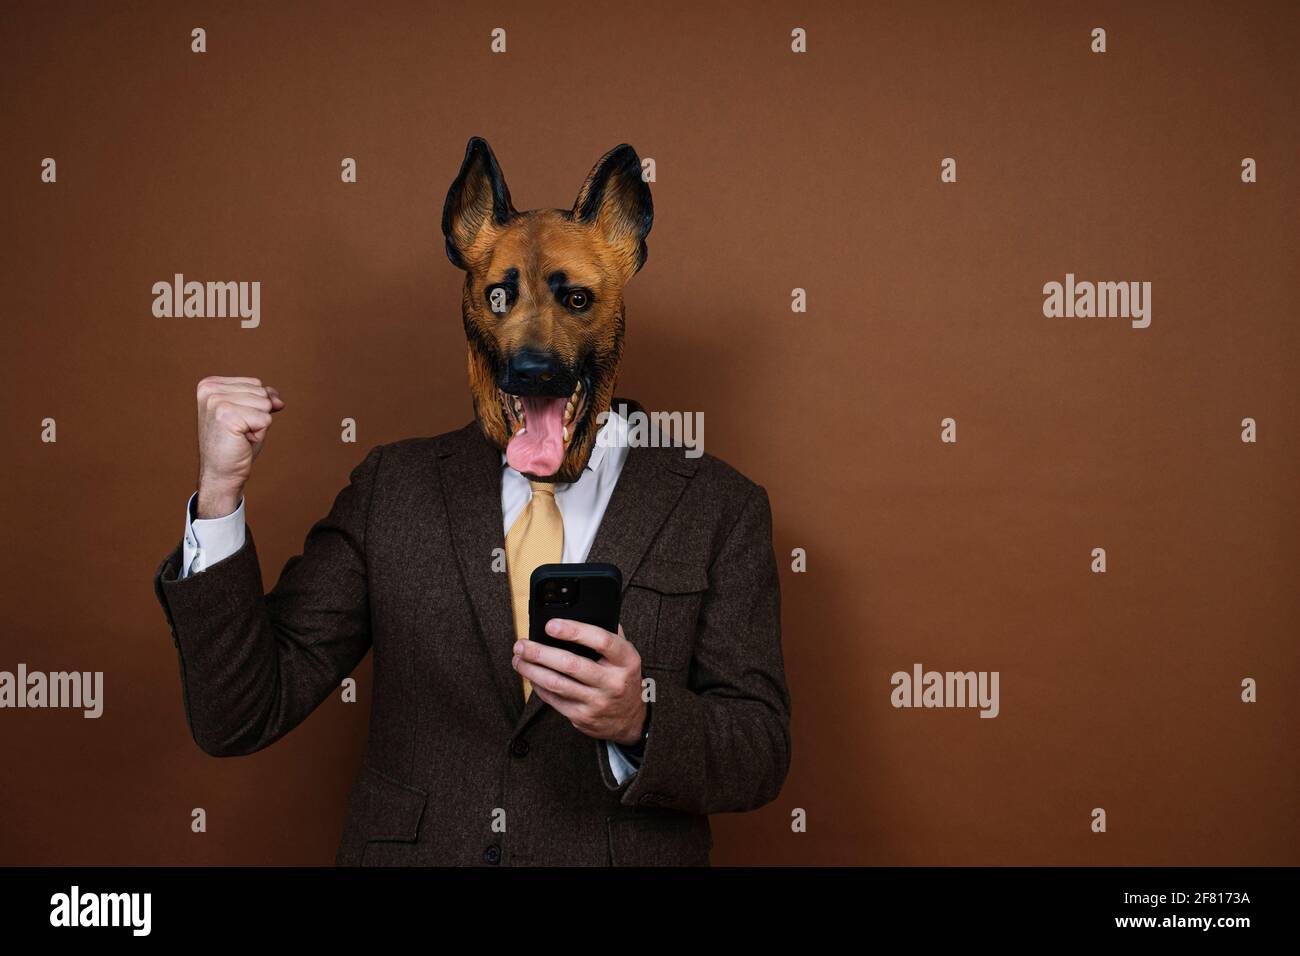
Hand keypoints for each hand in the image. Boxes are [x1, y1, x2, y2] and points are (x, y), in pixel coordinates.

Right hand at [195, 375, 284, 516]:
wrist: (221, 473)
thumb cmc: (235, 444)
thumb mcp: (250, 414)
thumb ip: (263, 398)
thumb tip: (278, 400)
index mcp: (210, 384)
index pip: (255, 384)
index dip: (255, 406)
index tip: (237, 422)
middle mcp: (209, 389)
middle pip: (261, 392)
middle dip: (257, 415)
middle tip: (238, 432)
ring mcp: (216, 401)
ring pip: (264, 404)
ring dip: (258, 424)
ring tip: (239, 436)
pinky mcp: (226, 415)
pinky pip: (265, 418)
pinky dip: (259, 433)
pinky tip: (241, 440)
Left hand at [512, 620, 646, 746]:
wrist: (631, 719)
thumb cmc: (623, 678)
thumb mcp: (626, 656)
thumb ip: (610, 633)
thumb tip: (583, 611)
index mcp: (626, 660)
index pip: (601, 641)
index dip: (574, 631)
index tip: (551, 625)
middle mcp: (613, 682)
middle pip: (571, 664)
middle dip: (540, 653)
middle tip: (521, 644)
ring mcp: (597, 702)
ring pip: (557, 684)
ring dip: (532, 670)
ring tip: (518, 659)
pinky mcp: (582, 717)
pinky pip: (554, 699)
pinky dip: (538, 686)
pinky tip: (530, 675)